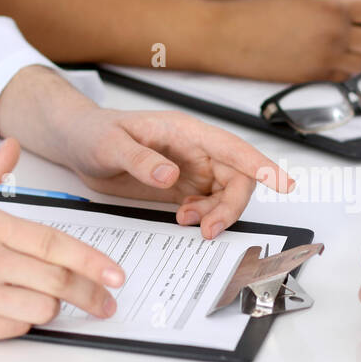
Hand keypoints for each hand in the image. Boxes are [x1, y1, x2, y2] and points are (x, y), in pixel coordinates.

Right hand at [0, 139, 125, 345]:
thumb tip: (12, 148)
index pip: (55, 244)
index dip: (93, 261)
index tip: (116, 273)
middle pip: (59, 280)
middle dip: (92, 294)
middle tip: (108, 302)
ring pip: (42, 307)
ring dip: (53, 307)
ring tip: (48, 301)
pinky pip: (15, 329)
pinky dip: (21, 322)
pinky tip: (11, 311)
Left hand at [59, 108, 293, 237]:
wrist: (77, 145)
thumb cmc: (94, 133)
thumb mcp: (111, 144)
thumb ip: (141, 160)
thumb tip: (171, 175)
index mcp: (186, 132)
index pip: (234, 148)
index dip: (262, 166)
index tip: (283, 183)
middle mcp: (196, 151)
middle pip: (237, 179)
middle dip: (231, 207)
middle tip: (209, 229)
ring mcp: (191, 170)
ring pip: (225, 196)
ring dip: (216, 214)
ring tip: (188, 222)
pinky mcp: (181, 188)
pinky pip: (207, 206)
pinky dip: (203, 218)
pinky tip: (183, 220)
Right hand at [216, 0, 360, 81]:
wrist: (228, 36)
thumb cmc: (258, 12)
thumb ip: (330, 4)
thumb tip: (356, 16)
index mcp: (332, 7)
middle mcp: (334, 34)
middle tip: (360, 31)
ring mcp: (325, 59)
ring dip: (357, 55)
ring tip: (339, 45)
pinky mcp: (313, 77)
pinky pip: (343, 76)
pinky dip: (341, 69)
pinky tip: (325, 57)